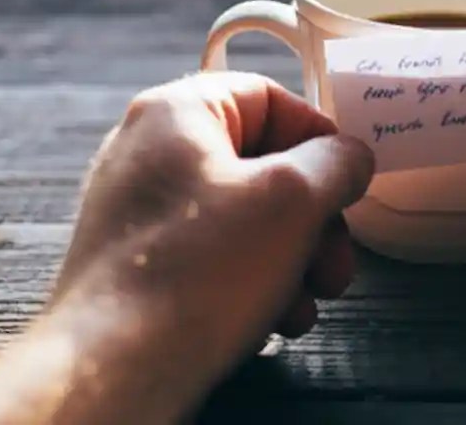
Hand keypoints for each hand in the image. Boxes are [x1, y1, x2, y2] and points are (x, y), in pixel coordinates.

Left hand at [0, 72, 373, 424]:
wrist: (115, 367)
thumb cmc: (197, 273)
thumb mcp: (293, 199)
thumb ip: (335, 163)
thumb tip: (350, 157)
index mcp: (176, 112)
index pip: (267, 97)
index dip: (319, 137)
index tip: (348, 180)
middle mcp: (148, 152)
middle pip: (260, 164)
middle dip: (313, 218)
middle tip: (336, 261)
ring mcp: (138, 209)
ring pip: (242, 217)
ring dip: (291, 258)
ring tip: (308, 302)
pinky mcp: (135, 262)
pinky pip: (211, 255)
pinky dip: (252, 280)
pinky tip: (274, 319)